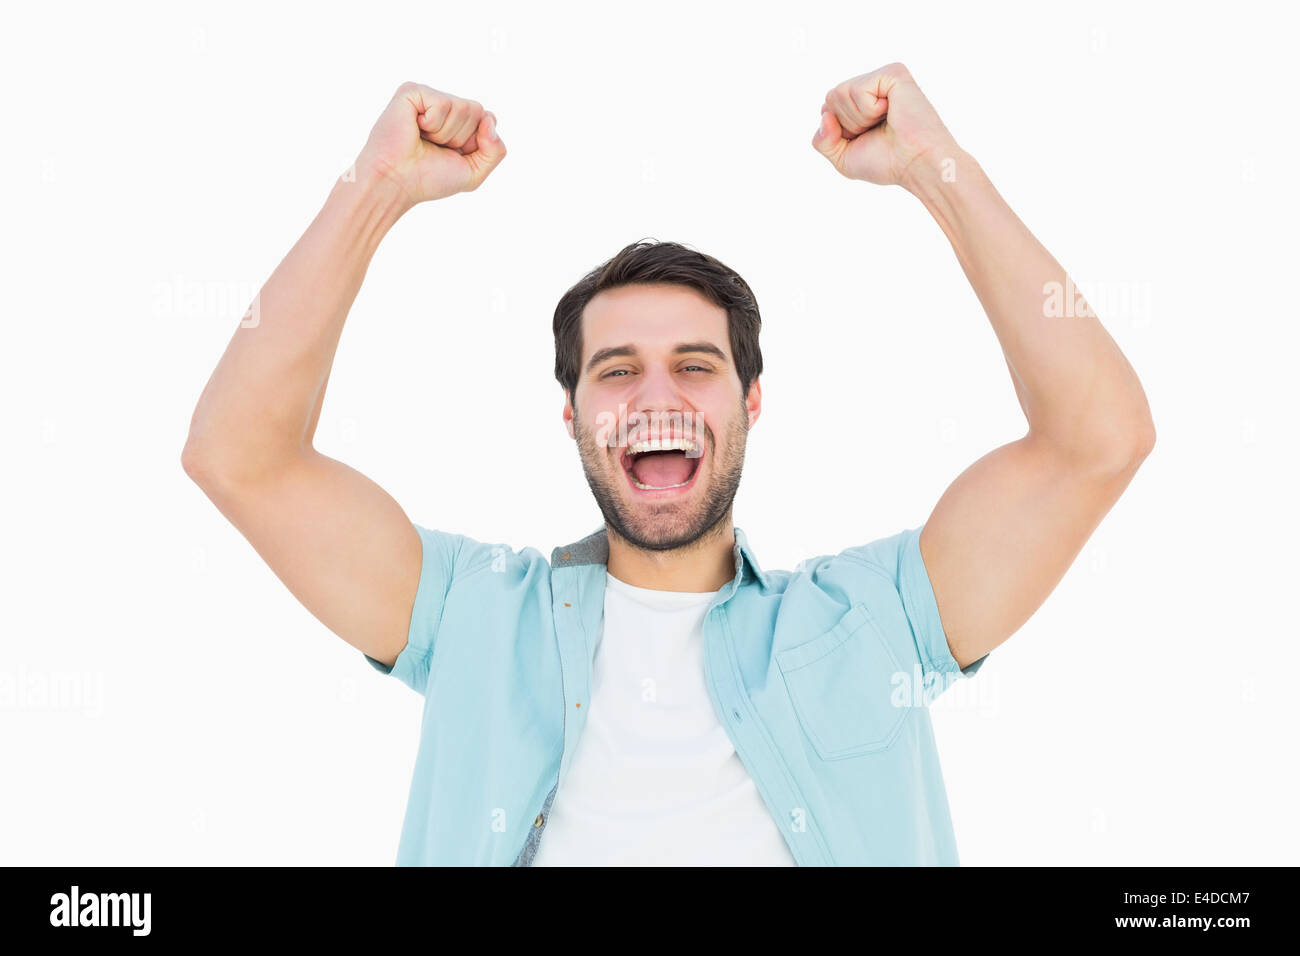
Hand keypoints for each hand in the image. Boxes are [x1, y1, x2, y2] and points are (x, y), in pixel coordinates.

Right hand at [354, 81, 506, 207]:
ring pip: (464, 107)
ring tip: (423, 139)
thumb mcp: (474, 172)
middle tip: (434, 147)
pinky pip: (443, 103)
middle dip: (461, 138)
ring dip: (445, 133)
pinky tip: (415, 129)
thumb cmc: (429, 179)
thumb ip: (496, 150)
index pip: (488, 118)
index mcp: (457, 122)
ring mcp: (428, 97)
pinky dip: (432, 124)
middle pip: (478, 110)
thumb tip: (489, 118)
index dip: (476, 143)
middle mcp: (443, 106)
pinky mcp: (412, 91)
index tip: (452, 154)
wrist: (396, 182)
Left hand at [811, 63, 959, 190]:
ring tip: (885, 121)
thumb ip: (821, 140)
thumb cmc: (887, 162)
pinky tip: (890, 111)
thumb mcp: (843, 157)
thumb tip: (825, 115)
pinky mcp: (893, 73)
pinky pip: (858, 90)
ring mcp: (882, 77)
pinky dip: (869, 110)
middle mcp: (871, 86)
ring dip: (859, 118)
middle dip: (847, 124)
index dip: (839, 131)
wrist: (915, 164)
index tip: (866, 138)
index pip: (827, 109)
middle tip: (877, 130)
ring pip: (839, 93)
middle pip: (830, 98)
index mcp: (861, 103)